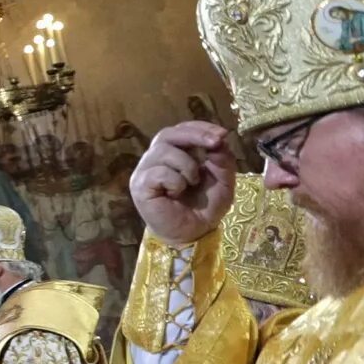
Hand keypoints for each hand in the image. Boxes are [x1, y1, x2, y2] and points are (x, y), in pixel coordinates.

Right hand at [130, 120, 236, 243]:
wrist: (192, 235)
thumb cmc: (204, 208)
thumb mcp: (223, 181)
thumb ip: (222, 160)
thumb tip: (219, 139)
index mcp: (175, 154)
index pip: (181, 130)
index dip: (200, 128)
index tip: (221, 134)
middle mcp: (156, 159)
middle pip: (168, 134)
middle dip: (194, 136)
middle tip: (215, 143)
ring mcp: (145, 172)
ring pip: (164, 151)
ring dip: (187, 166)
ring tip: (192, 183)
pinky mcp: (140, 186)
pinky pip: (158, 172)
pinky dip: (175, 181)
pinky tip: (176, 193)